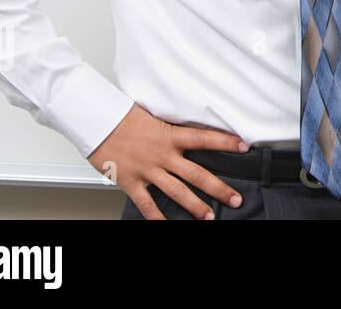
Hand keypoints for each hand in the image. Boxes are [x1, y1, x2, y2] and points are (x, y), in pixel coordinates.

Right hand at [88, 102, 248, 219]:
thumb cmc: (122, 116)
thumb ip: (170, 126)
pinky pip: (147, 204)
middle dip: (218, 188)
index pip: (204, 138)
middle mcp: (162, 155)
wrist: (96, 121)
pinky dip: (157, 217)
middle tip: (234, 198)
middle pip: (196, 174)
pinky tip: (167, 225)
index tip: (244, 147)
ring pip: (177, 191)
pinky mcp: (130, 182)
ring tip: (209, 216)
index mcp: (169, 135)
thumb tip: (185, 123)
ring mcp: (147, 170)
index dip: (225, 142)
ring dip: (195, 206)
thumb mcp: (153, 115)